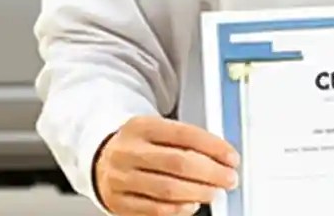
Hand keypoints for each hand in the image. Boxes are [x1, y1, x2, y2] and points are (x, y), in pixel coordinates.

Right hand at [94, 115, 239, 215]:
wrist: (101, 160)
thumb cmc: (138, 146)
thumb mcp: (156, 132)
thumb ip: (185, 142)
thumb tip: (221, 157)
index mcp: (140, 126)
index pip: (184, 134)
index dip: (213, 147)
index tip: (231, 157)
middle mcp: (128, 151)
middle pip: (178, 162)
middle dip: (211, 173)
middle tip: (228, 178)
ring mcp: (121, 178)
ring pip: (168, 189)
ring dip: (199, 192)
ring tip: (214, 192)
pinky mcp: (119, 202)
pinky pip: (155, 210)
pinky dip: (179, 210)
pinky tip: (192, 204)